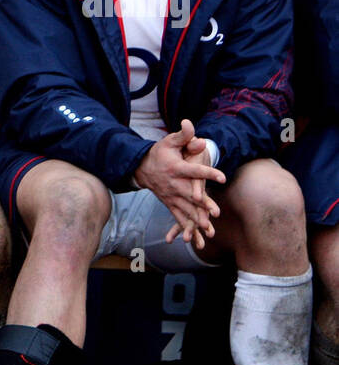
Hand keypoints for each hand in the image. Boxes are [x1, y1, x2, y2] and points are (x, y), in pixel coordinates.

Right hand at [133, 119, 223, 248]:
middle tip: (216, 212)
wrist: (141, 169)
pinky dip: (186, 227)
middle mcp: (173, 184)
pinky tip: (195, 238)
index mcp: (176, 169)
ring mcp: (171, 196)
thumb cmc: (159, 153)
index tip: (222, 176)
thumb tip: (192, 126)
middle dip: (203, 204)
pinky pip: (178, 217)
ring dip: (196, 219)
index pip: (194, 171)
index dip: (208, 173)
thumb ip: (183, 136)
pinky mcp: (170, 204)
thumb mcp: (169, 141)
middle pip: (190, 195)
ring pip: (186, 209)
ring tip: (208, 228)